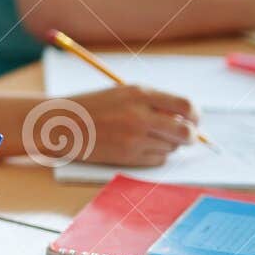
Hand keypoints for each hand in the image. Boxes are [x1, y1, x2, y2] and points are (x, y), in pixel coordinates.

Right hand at [73, 84, 197, 166]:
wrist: (60, 123)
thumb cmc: (92, 107)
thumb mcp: (123, 94)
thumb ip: (154, 103)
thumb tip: (186, 119)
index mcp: (140, 94)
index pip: (185, 106)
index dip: (194, 115)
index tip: (193, 120)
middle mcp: (140, 116)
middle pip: (185, 132)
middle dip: (190, 136)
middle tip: (185, 136)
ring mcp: (134, 138)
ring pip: (171, 147)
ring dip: (166, 145)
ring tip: (145, 137)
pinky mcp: (127, 156)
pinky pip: (157, 160)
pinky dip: (154, 155)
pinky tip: (136, 147)